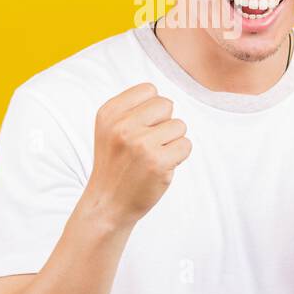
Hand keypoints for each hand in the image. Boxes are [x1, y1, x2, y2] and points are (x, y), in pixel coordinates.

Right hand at [82, 82, 191, 228]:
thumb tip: (167, 101)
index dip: (152, 110)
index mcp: (109, 113)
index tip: (140, 128)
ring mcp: (140, 144)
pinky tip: (161, 167)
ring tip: (153, 157)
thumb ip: (132, 109)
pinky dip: (179, 157)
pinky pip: (186, 145)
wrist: (107, 203)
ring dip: (172, 141)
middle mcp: (122, 126)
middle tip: (149, 144)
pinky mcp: (157, 163)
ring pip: (179, 125)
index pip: (149, 90)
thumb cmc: (115, 164)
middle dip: (164, 123)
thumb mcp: (109, 129)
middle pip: (166, 104)